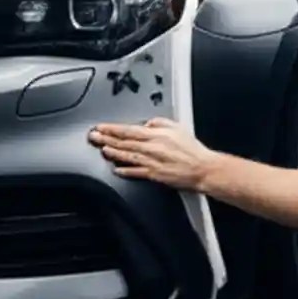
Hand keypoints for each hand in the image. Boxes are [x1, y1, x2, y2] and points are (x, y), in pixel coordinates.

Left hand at [88, 118, 220, 191]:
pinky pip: (137, 173)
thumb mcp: (178, 127)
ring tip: (101, 149)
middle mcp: (152, 148)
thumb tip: (146, 123)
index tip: (101, 127)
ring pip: (128, 156)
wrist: (203, 169)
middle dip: (107, 139)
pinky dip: (126, 171)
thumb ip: (160, 122)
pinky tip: (116, 170)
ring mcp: (153, 162)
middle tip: (94, 137)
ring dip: (113, 153)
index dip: (113, 129)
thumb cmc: (192, 150)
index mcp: (157, 135)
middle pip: (125, 142)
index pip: (129, 130)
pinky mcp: (155, 175)